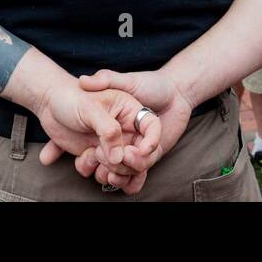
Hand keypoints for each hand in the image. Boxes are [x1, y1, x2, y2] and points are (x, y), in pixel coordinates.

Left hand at [33, 81, 161, 194]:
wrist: (49, 103)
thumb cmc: (71, 97)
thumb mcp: (90, 108)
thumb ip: (108, 130)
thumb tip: (118, 157)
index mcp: (130, 110)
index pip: (152, 127)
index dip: (151, 142)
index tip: (137, 152)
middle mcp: (126, 130)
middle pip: (142, 156)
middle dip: (125, 162)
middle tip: (102, 155)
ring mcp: (114, 145)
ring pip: (127, 169)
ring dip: (112, 173)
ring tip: (92, 159)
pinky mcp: (101, 157)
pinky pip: (109, 174)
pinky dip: (99, 175)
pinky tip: (84, 162)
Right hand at [77, 68, 195, 187]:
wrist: (178, 92)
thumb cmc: (153, 83)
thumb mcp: (128, 80)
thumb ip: (107, 79)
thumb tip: (83, 81)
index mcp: (112, 119)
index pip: (100, 139)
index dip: (102, 146)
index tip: (106, 147)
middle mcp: (119, 135)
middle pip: (107, 158)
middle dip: (109, 164)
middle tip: (118, 158)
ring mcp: (132, 147)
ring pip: (119, 170)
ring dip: (120, 175)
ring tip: (123, 169)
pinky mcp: (146, 157)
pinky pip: (135, 176)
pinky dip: (133, 183)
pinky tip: (135, 178)